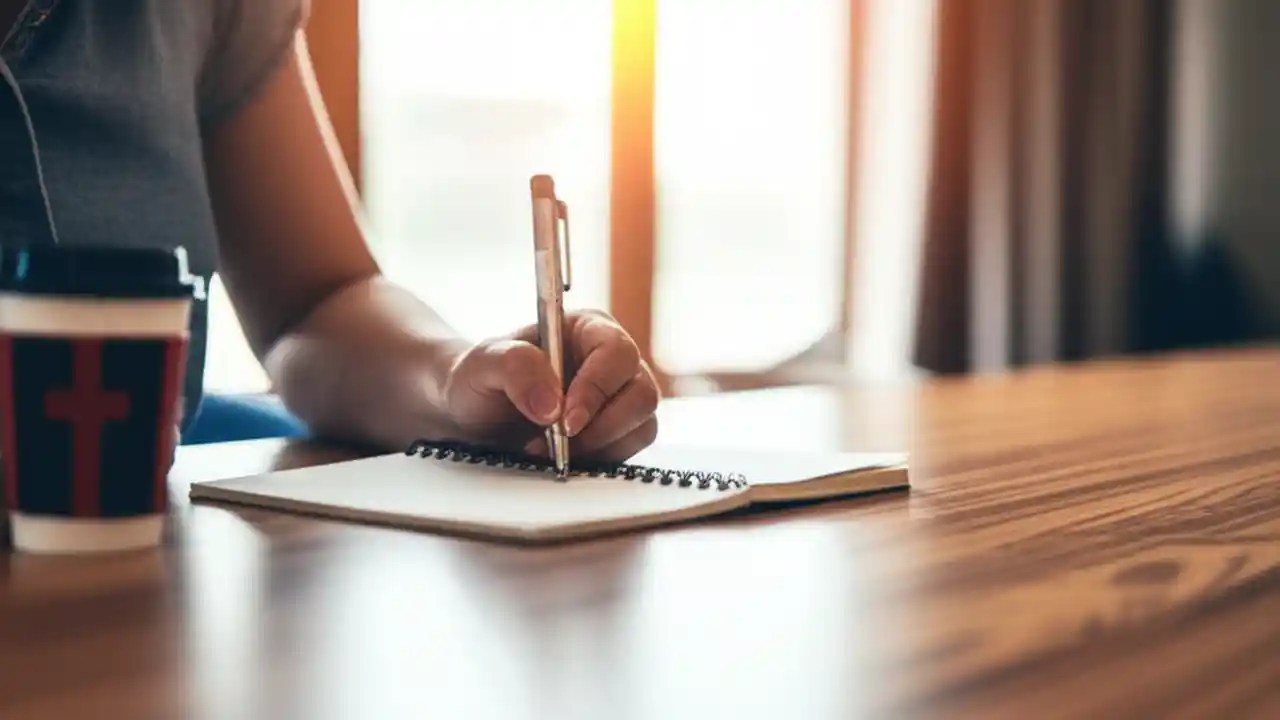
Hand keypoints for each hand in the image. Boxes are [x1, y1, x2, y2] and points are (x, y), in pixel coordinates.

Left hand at [441, 310, 659, 461]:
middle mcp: (612, 362)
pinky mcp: (616, 434)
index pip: (617, 353)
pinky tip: (562, 459)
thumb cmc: (479, 380)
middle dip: (602, 426)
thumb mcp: (481, 364)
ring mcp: (619, 400)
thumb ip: (516, 368)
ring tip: (550, 451)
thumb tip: (553, 404)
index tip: (565, 420)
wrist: (472, 417)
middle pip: (642, 393)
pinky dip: (597, 461)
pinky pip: (628, 451)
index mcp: (587, 330)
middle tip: (558, 443)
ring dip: (598, 448)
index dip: (597, 388)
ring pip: (642, 426)